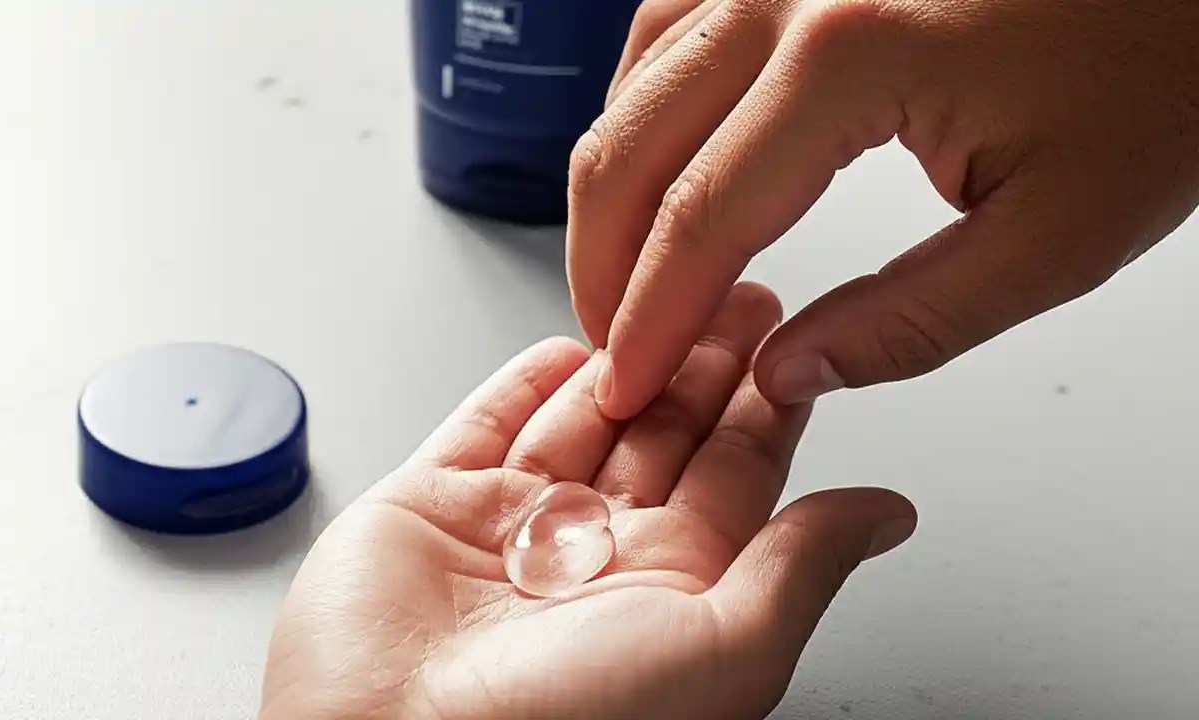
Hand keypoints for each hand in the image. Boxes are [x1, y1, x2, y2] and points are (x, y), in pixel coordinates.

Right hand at [260, 284, 915, 718]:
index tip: (792, 340)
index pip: (735, 474)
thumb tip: (887, 516)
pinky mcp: (432, 504)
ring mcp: (510, 527)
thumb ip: (800, 568)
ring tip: (666, 288)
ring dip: (628, 356)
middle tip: (738, 290)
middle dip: (705, 360)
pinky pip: (487, 423)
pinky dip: (524, 383)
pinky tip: (563, 350)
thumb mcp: (722, 651)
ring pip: (583, 419)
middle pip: (664, 433)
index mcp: (671, 591)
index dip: (766, 401)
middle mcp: (596, 557)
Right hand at [567, 0, 1198, 418]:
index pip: (702, 216)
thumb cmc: (1158, 65)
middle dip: (601, 261)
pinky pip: (672, 23)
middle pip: (633, 142)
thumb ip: (911, 322)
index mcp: (853, 53)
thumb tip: (789, 370)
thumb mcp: (1059, 234)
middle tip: (612, 344)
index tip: (629, 381)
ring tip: (623, 272)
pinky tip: (653, 159)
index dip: (650, 318)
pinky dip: (642, 107)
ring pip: (635, 77)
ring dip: (612, 184)